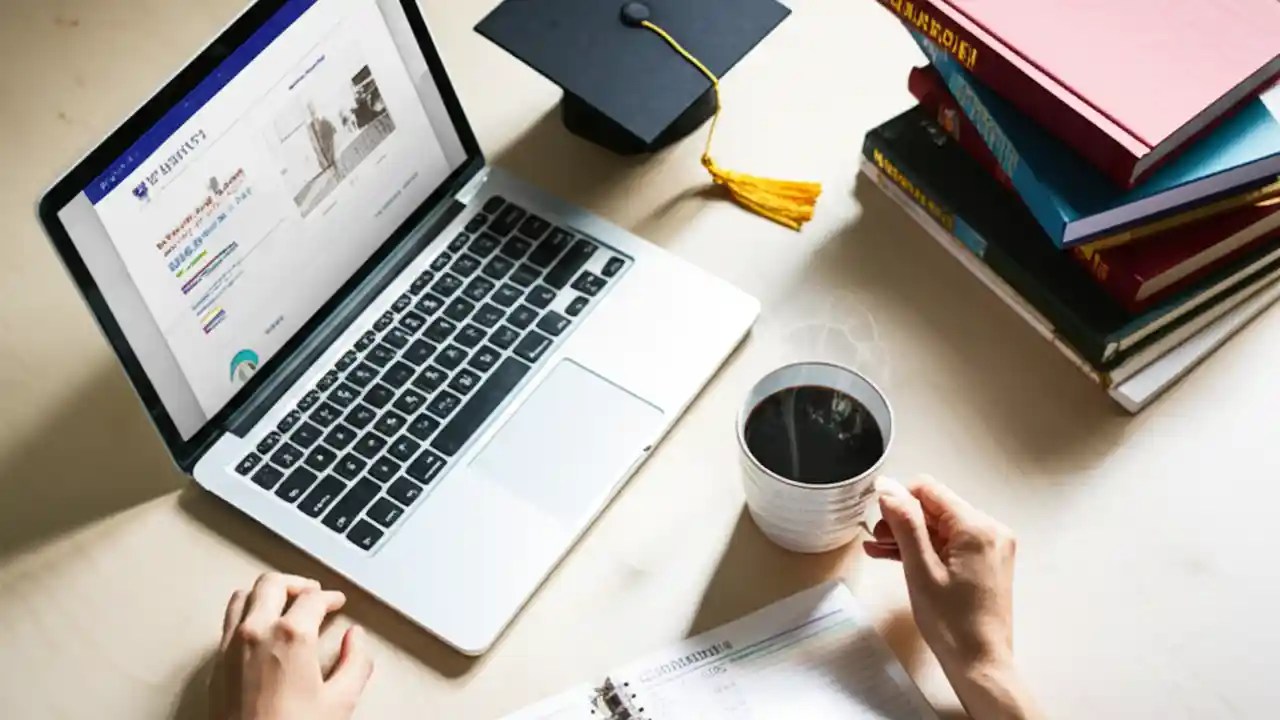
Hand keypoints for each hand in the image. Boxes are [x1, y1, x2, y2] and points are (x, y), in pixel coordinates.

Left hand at [209, 573, 373, 719]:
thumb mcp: (340, 701)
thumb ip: (356, 662)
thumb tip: (356, 640)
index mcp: (290, 635)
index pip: (313, 598)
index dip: (330, 597)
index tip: (335, 602)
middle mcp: (256, 632)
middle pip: (273, 583)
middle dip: (297, 584)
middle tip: (312, 592)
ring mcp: (231, 645)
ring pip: (243, 595)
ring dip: (266, 593)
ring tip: (283, 602)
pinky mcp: (216, 662)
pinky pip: (228, 620)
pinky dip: (246, 612)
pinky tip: (258, 625)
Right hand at [865, 477, 1039, 719]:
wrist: (980, 663)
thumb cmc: (951, 624)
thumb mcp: (920, 570)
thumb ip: (905, 524)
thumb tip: (888, 488)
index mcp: (976, 528)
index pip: (929, 489)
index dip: (899, 498)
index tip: (877, 518)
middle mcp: (990, 530)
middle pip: (935, 508)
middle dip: (903, 520)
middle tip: (876, 540)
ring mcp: (990, 547)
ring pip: (940, 527)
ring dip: (910, 535)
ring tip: (878, 549)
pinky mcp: (986, 562)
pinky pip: (950, 544)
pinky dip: (926, 549)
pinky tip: (897, 557)